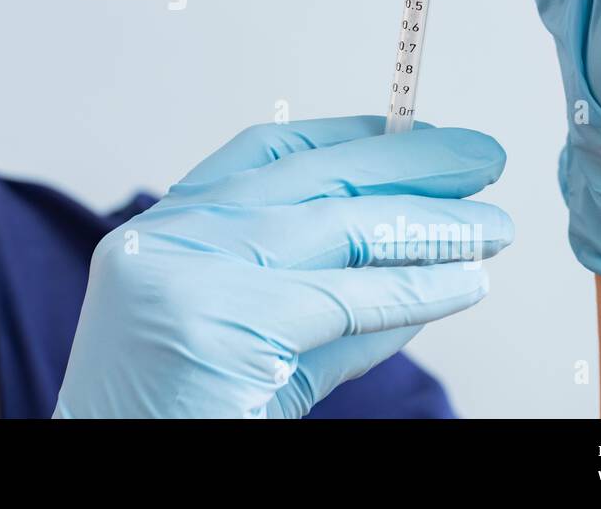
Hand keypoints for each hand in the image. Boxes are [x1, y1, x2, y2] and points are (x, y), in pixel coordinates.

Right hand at [54, 116, 512, 417]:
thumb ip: (331, 308)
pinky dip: (416, 287)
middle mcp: (163, 240)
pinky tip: (464, 283)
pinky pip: (345, 297)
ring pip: (334, 228)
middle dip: (404, 163)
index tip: (405, 128)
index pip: (261, 153)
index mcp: (161, 234)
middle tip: (478, 159)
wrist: (108, 480)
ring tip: (492, 227)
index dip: (343, 133)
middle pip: (307, 178)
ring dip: (429, 224)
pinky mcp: (216, 321)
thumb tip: (425, 270)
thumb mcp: (257, 350)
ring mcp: (182, 275)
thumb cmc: (178, 422)